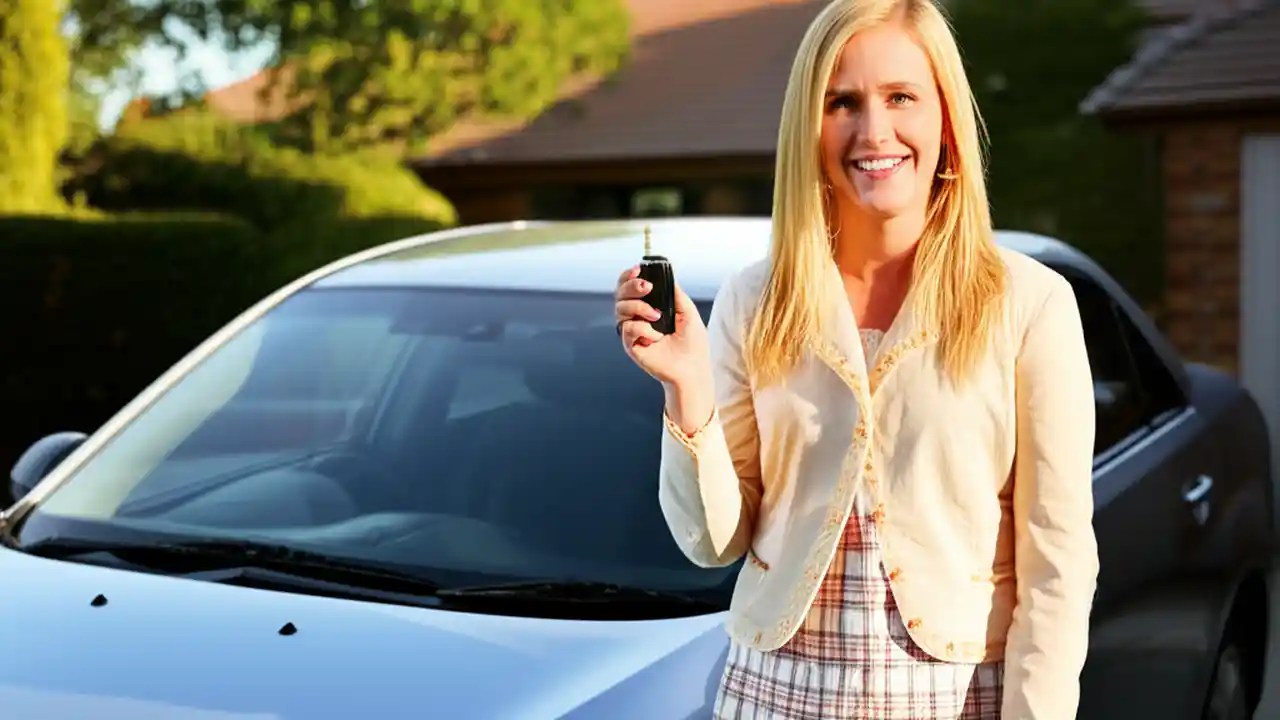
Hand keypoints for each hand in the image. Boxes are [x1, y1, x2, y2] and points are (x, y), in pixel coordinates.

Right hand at [614, 264, 710, 388]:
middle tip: (647, 288)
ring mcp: (632, 331)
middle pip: (620, 294)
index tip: (638, 269)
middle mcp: (637, 317)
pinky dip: (642, 329)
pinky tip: (656, 337)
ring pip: (621, 308)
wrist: (693, 368)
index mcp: (649, 307)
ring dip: (639, 307)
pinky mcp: (630, 345)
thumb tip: (666, 275)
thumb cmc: (692, 343)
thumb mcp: (688, 311)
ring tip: (657, 316)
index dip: (629, 276)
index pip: (630, 286)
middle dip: (631, 286)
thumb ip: (675, 293)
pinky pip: (628, 328)